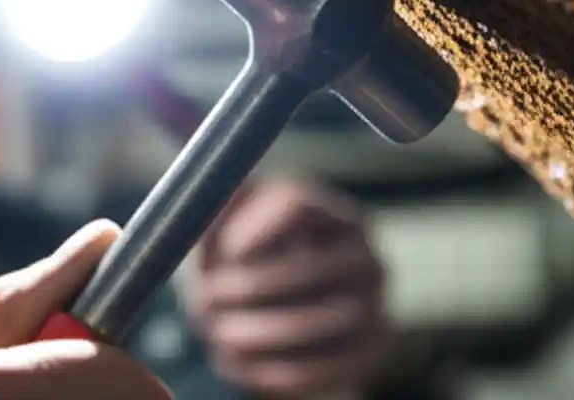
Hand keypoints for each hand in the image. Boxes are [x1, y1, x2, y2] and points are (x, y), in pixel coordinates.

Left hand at [183, 181, 388, 396]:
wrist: (293, 321)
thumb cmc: (255, 265)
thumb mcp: (237, 231)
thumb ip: (217, 215)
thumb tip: (199, 213)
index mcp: (333, 214)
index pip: (295, 204)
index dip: (250, 229)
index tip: (221, 254)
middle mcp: (366, 258)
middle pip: (305, 269)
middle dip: (243, 289)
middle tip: (202, 301)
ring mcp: (375, 307)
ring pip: (309, 324)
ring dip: (250, 332)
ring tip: (217, 332)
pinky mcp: (368, 353)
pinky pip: (313, 369)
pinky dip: (265, 370)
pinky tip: (236, 361)